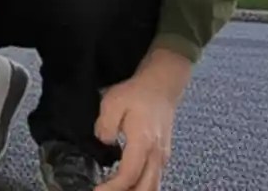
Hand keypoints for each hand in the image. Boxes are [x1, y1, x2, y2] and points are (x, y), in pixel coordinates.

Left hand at [93, 72, 180, 190]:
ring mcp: (162, 157)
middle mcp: (157, 155)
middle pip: (146, 188)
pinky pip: (154, 179)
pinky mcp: (162, 155)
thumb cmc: (136, 93)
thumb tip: (105, 142)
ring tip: (114, 189)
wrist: (161, 86)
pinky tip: (126, 185)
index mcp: (143, 143)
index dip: (113, 188)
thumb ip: (105, 126)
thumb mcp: (112, 103)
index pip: (129, 175)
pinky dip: (141, 186)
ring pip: (152, 186)